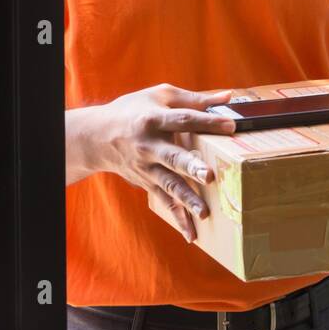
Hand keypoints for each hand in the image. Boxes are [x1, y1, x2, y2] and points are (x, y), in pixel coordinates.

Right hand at [71, 83, 237, 242]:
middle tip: (209, 176)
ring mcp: (147, 168)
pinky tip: (192, 234)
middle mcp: (149, 146)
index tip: (231, 126)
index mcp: (153, 120)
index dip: (207, 122)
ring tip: (204, 212)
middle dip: (191, 167)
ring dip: (187, 199)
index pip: (183, 120)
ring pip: (169, 185)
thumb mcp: (161, 96)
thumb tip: (229, 96)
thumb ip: (195, 98)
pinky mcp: (147, 183)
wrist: (97, 137)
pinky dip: (178, 218)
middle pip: (173, 157)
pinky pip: (165, 202)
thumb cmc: (135, 110)